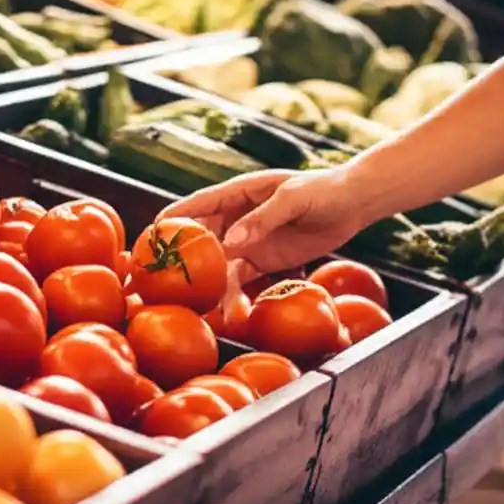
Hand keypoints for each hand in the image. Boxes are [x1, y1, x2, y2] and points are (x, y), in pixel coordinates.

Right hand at [156, 168, 366, 284]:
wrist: (352, 204)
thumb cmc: (322, 190)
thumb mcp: (293, 200)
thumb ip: (262, 219)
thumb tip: (230, 244)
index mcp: (237, 193)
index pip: (197, 205)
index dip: (173, 220)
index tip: (151, 235)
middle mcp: (235, 218)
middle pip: (199, 240)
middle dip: (180, 259)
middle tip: (161, 280)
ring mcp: (246, 241)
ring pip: (216, 265)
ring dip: (205, 285)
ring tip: (193, 305)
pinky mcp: (260, 261)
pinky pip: (238, 281)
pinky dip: (229, 296)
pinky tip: (223, 313)